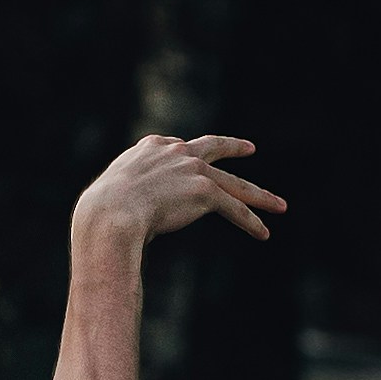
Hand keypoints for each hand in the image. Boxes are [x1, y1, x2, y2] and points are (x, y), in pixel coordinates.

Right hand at [74, 130, 285, 267]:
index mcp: (151, 147)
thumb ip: (128, 194)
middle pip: (213, 149)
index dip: (188, 156)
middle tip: (249, 148)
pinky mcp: (205, 191)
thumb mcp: (112, 193)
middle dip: (233, 148)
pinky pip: (234, 208)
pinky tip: (263, 233)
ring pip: (234, 184)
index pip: (177, 147)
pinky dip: (250, 221)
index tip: (196, 159)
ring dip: (259, 196)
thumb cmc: (102, 212)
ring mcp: (193, 169)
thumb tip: (123, 214)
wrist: (109, 214)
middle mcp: (176, 151)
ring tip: (278, 206)